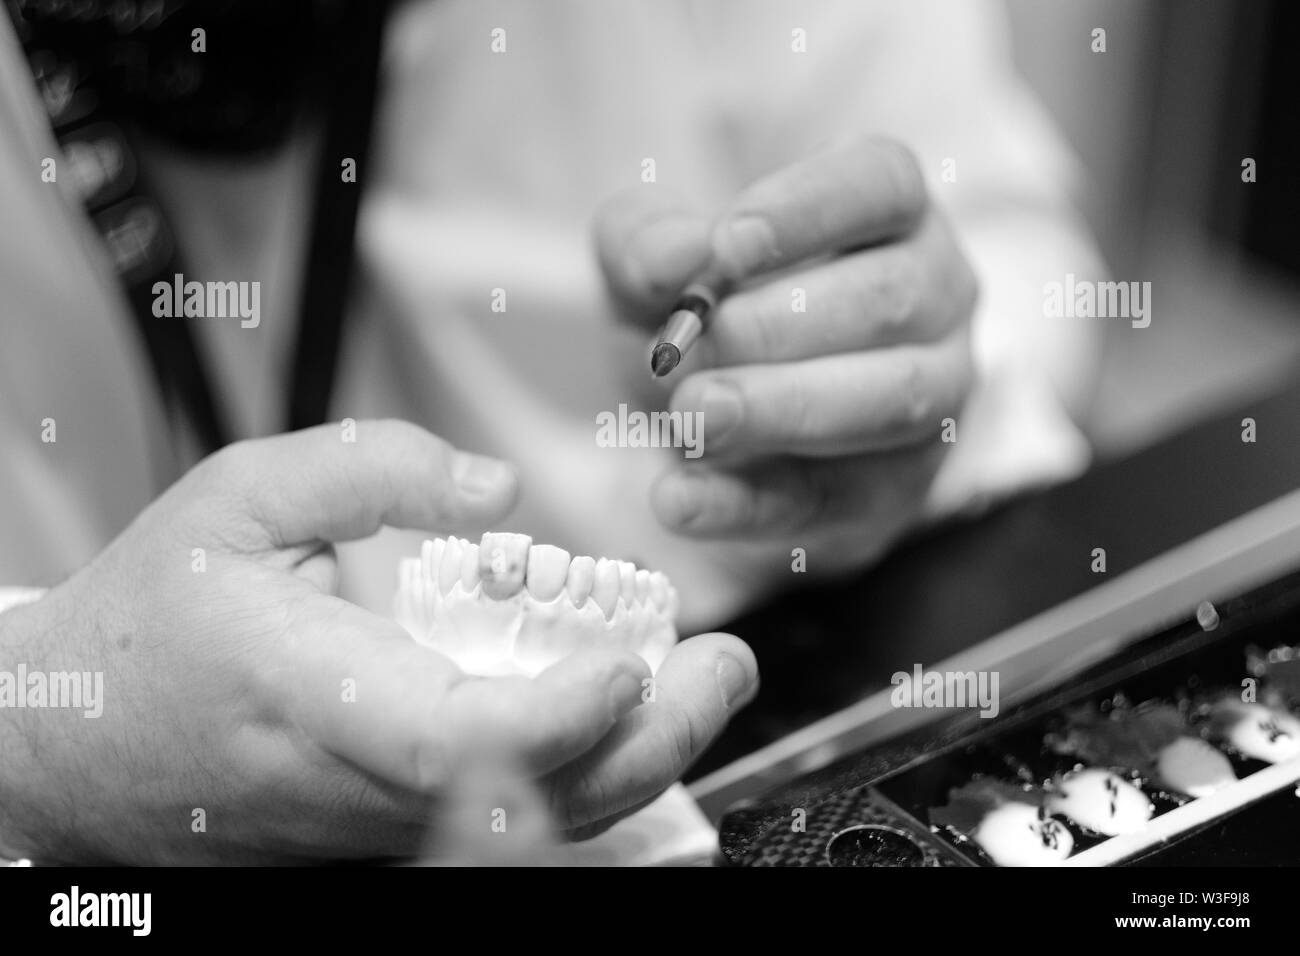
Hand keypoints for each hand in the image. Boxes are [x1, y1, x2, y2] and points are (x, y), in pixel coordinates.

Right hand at [0, 420, 756, 862]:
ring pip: (539, 826)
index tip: (632, 663)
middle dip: (655, 746)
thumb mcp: (236, 499)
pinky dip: (592, 772)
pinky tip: (634, 713)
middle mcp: (364, 784)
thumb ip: (371, 472)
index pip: (457, 742)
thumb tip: (495, 487)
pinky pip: (515, 822)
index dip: (559, 718)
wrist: (77, 746)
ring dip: (642, 759)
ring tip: (706, 680)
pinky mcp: (395, 832)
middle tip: (727, 665)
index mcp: (316, 699)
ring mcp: (384, 825)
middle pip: (535, 806)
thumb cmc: (154, 620)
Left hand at [595, 134, 976, 575]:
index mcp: (890, 213)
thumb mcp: (652, 263)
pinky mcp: (897, 486)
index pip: (881, 184)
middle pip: (892, 298)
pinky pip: (839, 500)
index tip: (725, 244)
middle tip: (687, 353)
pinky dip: (751, 505)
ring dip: (785, 410)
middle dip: (782, 328)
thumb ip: (648, 243)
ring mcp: (935, 393)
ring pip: (895, 400)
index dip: (808, 209)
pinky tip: (678, 499)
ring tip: (691, 416)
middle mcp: (937, 295)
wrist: (710, 414)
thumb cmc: (697, 309)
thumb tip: (679, 254)